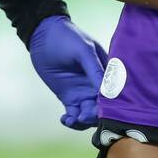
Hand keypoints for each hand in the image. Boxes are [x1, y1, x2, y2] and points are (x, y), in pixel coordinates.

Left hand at [29, 15, 107, 129]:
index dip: (111, 104)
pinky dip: (72, 121)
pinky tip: (65, 119)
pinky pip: (74, 115)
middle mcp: (97, 85)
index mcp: (107, 72)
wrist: (43, 36)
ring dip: (83, 121)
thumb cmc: (68, 38)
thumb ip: (95, 69)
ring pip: (89, 115)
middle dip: (95, 116)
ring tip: (72, 118)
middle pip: (103, 108)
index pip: (114, 92)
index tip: (101, 110)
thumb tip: (107, 90)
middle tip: (83, 115)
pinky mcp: (70, 98)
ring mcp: (84, 93)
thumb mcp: (83, 50)